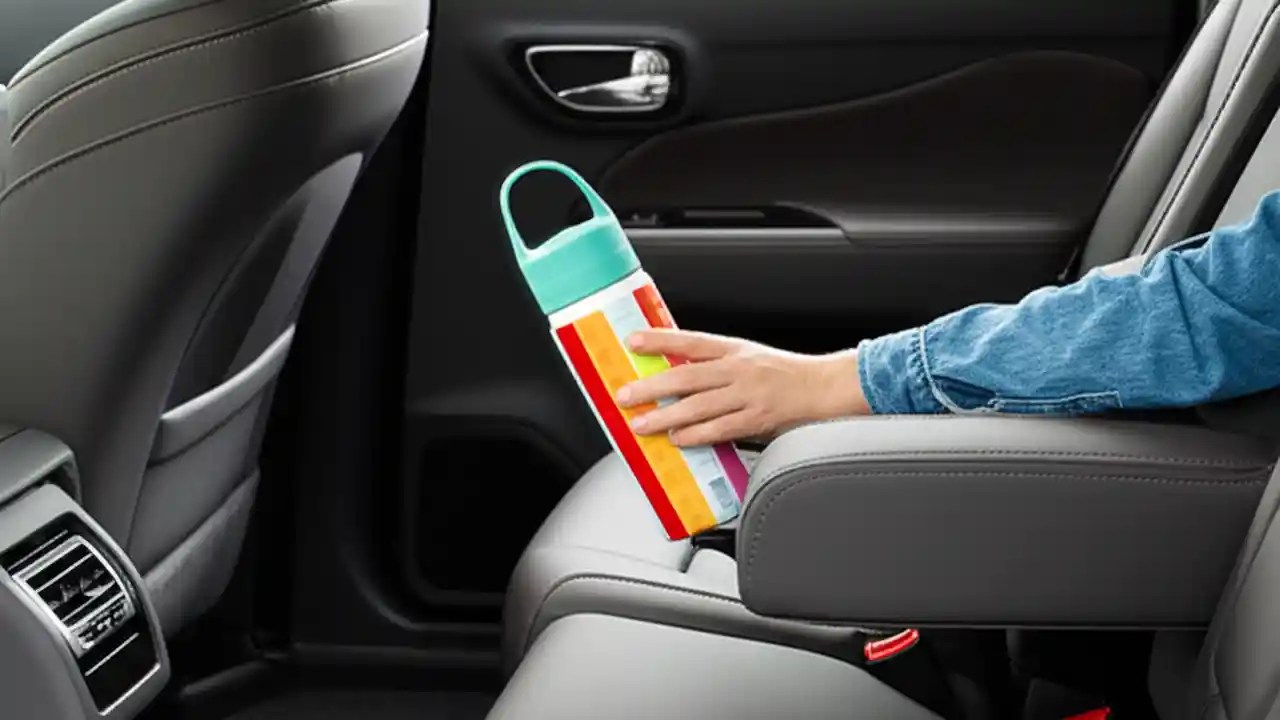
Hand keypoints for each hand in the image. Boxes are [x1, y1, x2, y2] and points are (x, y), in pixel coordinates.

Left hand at [615, 329, 870, 446]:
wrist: (826, 388)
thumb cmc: (788, 375)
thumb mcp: (751, 359)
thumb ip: (718, 367)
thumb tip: (679, 379)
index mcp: (735, 349)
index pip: (690, 341)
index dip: (659, 340)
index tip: (632, 341)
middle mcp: (739, 369)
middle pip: (686, 376)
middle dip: (650, 387)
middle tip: (624, 395)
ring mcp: (748, 395)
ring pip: (697, 406)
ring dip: (664, 416)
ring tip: (641, 424)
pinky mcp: (758, 420)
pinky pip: (720, 429)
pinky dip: (695, 435)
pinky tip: (678, 439)